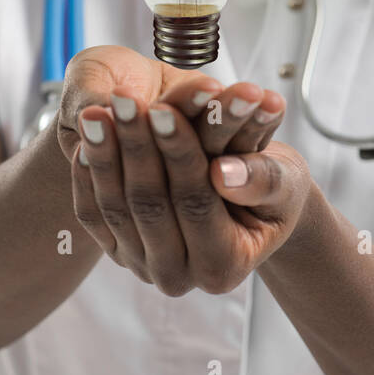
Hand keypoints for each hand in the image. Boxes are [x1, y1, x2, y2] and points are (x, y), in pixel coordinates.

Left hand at [58, 54, 311, 295]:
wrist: (251, 200)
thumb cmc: (277, 186)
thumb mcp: (287, 181)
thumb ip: (261, 179)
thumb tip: (224, 173)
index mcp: (224, 266)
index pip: (195, 200)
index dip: (177, 151)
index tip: (162, 106)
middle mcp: (180, 277)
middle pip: (150, 204)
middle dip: (135, 145)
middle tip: (122, 97)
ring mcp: (144, 267)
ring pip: (115, 208)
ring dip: (103, 155)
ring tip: (95, 110)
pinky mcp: (118, 251)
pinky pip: (93, 213)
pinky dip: (88, 173)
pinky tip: (86, 135)